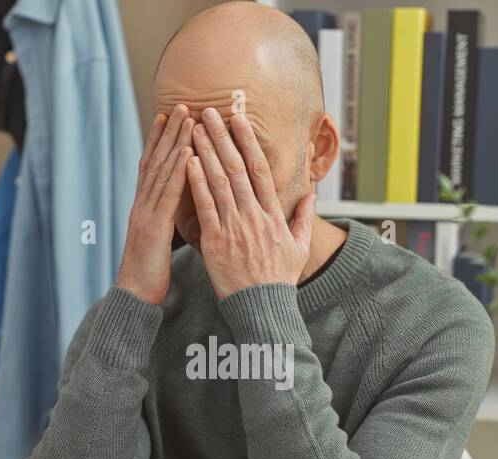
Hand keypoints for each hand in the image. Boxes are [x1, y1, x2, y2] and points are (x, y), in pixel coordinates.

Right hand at [114, 104, 194, 304]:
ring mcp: (145, 212)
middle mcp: (142, 204)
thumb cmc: (148, 273)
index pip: (152, 166)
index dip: (160, 140)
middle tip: (183, 104)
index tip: (170, 116)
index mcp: (144, 207)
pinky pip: (168, 194)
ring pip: (162, 170)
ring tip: (187, 117)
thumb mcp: (156, 241)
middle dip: (169, 131)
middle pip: (156, 160)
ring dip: (175, 141)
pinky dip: (178, 170)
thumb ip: (161, 220)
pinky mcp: (154, 226)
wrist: (133, 296)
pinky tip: (188, 152)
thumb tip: (170, 209)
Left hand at [187, 107, 315, 299]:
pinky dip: (196, 182)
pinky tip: (187, 161)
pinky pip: (205, 206)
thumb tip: (311, 197)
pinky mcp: (216, 241)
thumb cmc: (278, 280)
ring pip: (220, 181)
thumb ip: (302, 220)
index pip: (260, 169)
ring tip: (195, 128)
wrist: (262, 307)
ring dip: (206, 152)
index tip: (240, 119)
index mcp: (273, 214)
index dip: (249, 141)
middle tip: (210, 112)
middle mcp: (254, 216)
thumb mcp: (299, 248)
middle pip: (238, 168)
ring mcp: (235, 227)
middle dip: (223, 137)